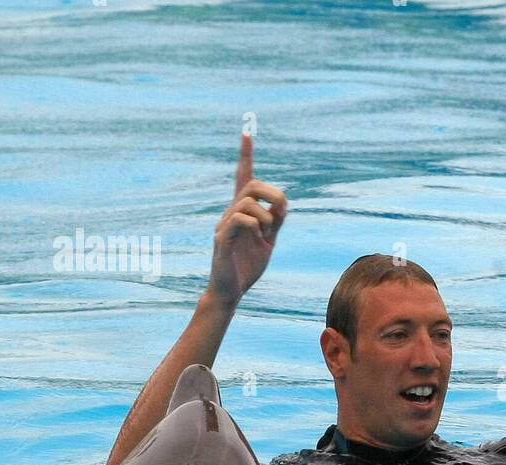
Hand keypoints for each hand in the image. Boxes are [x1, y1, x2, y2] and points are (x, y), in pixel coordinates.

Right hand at [208, 133, 287, 304]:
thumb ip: (276, 221)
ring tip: (267, 234)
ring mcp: (224, 225)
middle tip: (281, 212)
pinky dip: (254, 225)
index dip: (245, 156)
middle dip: (272, 194)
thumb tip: (283, 201)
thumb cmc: (248, 265)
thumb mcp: (269, 240)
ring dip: (266, 215)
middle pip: (251, 185)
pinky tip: (258, 238)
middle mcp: (230, 213)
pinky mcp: (222, 240)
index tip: (247, 133)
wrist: (232, 290)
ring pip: (247, 202)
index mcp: (242, 212)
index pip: (243, 177)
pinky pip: (239, 220)